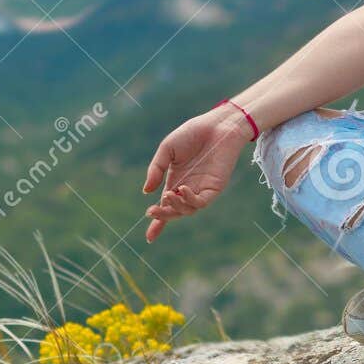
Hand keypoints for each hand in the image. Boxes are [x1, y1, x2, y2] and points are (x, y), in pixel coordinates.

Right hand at [140, 107, 249, 242]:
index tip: (149, 238)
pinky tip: (183, 190)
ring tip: (168, 195)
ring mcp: (202, 189)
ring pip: (188, 210)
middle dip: (163, 216)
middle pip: (175, 212)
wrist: (217, 125)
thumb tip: (146, 191)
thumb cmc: (192, 134)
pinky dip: (191, 200)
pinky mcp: (215, 187)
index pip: (165, 206)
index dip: (158, 222)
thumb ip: (156, 169)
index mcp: (175, 181)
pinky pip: (202, 201)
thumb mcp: (167, 149)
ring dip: (175, 207)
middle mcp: (188, 189)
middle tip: (151, 212)